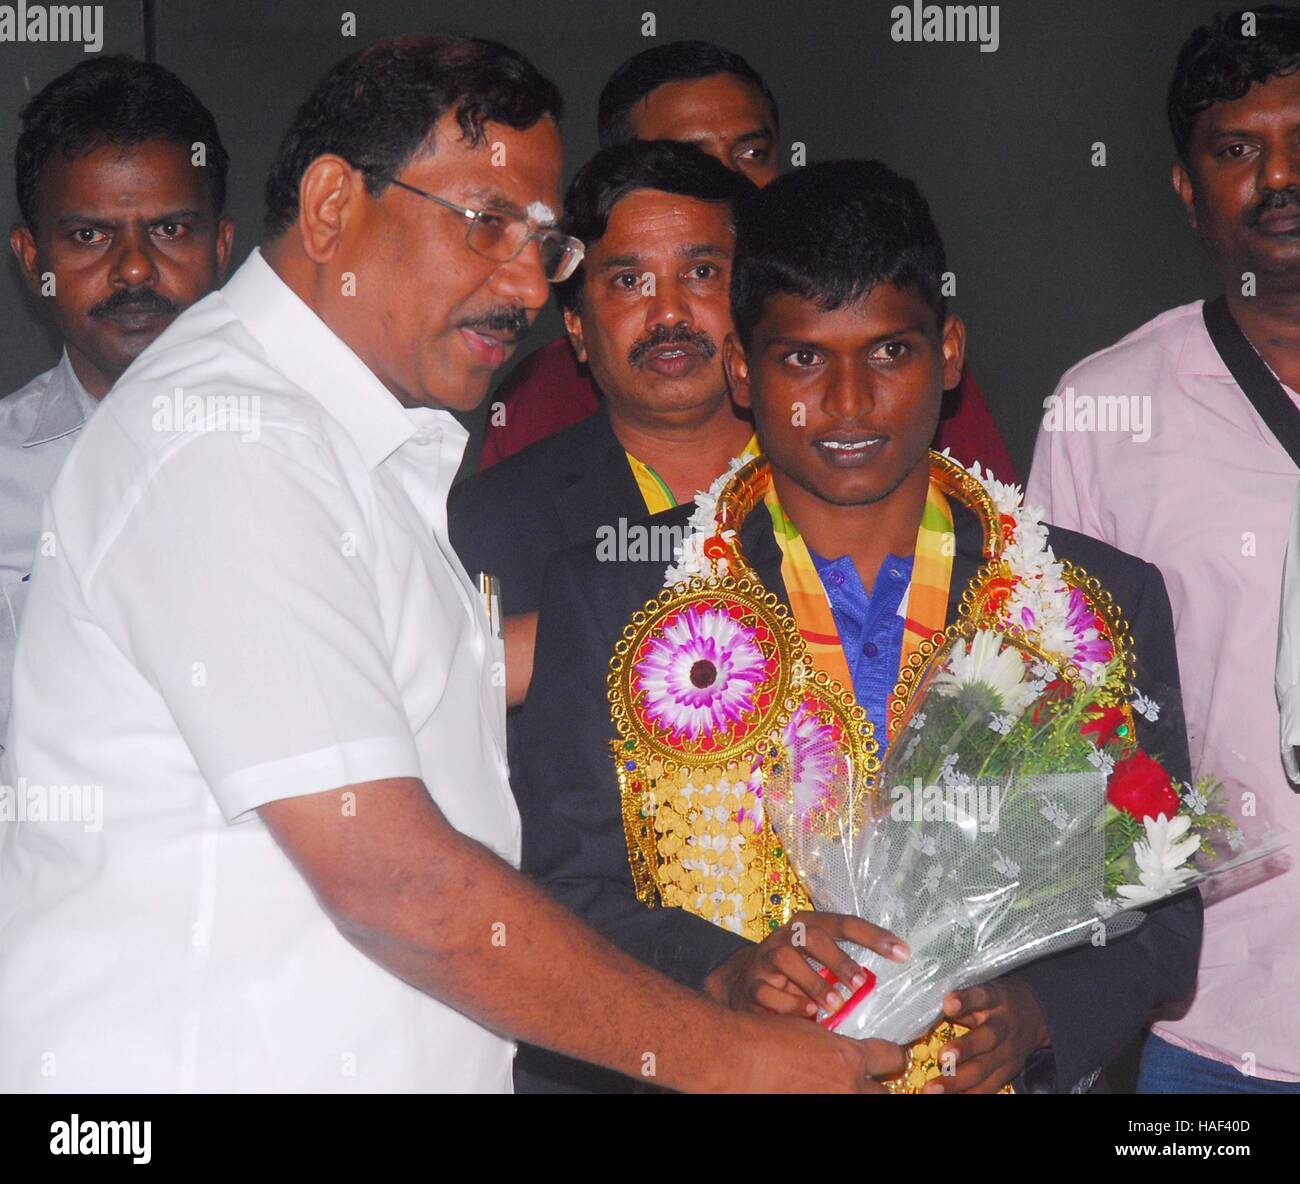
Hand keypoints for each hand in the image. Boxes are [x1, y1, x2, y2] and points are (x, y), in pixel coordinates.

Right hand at [704, 910, 907, 1017]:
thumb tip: (887, 983)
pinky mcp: (753, 982)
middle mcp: (787, 936)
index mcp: (809, 925)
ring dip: (814, 982)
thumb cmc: (796, 972)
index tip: (903, 953)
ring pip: (787, 960)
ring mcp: (767, 958)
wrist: (745, 980)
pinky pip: (768, 990)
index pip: (844, 923)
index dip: (874, 936)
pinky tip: (808, 1014)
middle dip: (839, 959)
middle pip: (813, 937)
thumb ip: (844, 967)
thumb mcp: (819, 961)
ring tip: (836, 1004)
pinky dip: (789, 1003)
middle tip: (861, 983)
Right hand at [727, 1012, 907, 1092]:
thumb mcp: (807, 1031)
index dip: (896, 1056)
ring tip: (839, 1086)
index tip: (894, 1057)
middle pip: (884, 1093)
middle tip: (869, 1081)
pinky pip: (835, 1107)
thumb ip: (833, 1045)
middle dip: (877, 1086)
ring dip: (856, 1094)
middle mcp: (846, 1087)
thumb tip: (844, 1054)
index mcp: (848, 1058)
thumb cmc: (763, 1038)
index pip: (893, 1058)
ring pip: (864, 1103)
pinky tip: (813, 1091)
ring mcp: (831, 1104)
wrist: (735, 1058)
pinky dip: (829, 1100)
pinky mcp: (811, 1110)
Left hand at [921, 977, 1049, 1093]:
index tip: (948, 1004)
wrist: (1034, 1014)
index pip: (980, 996)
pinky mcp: (1007, 1072)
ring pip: (984, 1068)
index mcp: (994, 998)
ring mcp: (1007, 1053)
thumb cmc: (994, 999)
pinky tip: (949, 1099)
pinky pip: (988, 1087)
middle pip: (986, 1038)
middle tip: (942, 1057)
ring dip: (958, 1081)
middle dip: (964, 1049)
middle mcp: (1003, 1026)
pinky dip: (969, 1094)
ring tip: (933, 1089)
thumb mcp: (982, 989)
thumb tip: (923, 1004)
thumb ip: (960, 999)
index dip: (965, 1000)